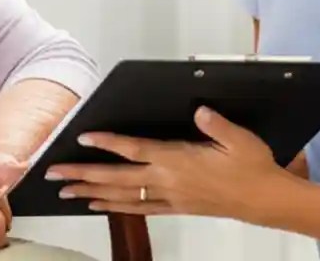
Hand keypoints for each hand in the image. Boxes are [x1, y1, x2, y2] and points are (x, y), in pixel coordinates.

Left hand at [45, 107, 298, 223]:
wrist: (265, 201)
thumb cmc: (253, 168)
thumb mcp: (240, 139)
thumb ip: (216, 125)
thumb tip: (199, 110)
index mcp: (179, 160)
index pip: (135, 149)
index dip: (107, 143)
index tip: (83, 137)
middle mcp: (168, 181)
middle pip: (117, 177)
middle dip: (83, 174)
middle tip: (54, 173)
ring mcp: (170, 197)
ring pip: (121, 196)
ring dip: (91, 192)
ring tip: (65, 191)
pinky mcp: (176, 208)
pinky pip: (138, 209)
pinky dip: (114, 207)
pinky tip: (97, 205)